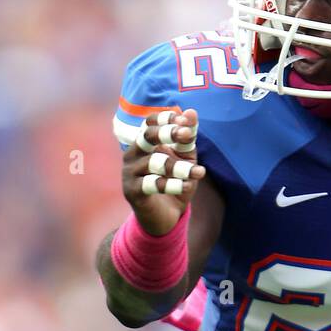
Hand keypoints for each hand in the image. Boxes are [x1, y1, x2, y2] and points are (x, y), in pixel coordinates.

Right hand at [122, 107, 205, 235]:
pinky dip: (173, 185)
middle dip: (169, 133)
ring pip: (155, 162)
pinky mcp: (132, 192)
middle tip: (188, 135)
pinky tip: (188, 186)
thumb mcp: (185, 160)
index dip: (167, 119)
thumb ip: (187, 139)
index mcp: (144, 143)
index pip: (150, 122)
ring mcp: (130, 172)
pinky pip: (153, 184)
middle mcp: (133, 154)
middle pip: (147, 136)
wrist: (165, 218)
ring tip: (200, 173)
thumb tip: (191, 112)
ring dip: (180, 168)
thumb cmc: (174, 183)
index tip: (186, 122)